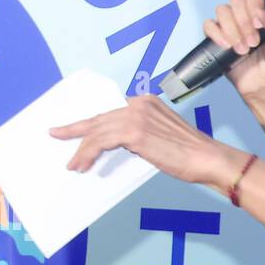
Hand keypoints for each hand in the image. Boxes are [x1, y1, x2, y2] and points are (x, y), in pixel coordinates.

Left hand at [50, 94, 237, 184]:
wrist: (208, 159)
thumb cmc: (187, 153)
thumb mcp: (157, 135)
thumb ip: (135, 133)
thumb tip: (110, 144)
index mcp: (144, 101)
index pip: (109, 111)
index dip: (90, 122)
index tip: (74, 127)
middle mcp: (138, 103)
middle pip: (99, 117)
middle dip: (75, 129)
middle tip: (56, 133)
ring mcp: (135, 116)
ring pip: (96, 131)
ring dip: (80, 149)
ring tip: (72, 163)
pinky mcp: (134, 132)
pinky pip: (101, 141)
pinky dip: (88, 153)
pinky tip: (82, 163)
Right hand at [206, 0, 264, 99]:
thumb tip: (262, 14)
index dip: (254, 1)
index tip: (259, 21)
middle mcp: (246, 10)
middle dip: (243, 22)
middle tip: (254, 42)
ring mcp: (231, 21)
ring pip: (222, 10)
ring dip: (232, 31)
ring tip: (243, 49)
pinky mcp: (217, 34)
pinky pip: (209, 24)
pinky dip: (216, 34)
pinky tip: (226, 46)